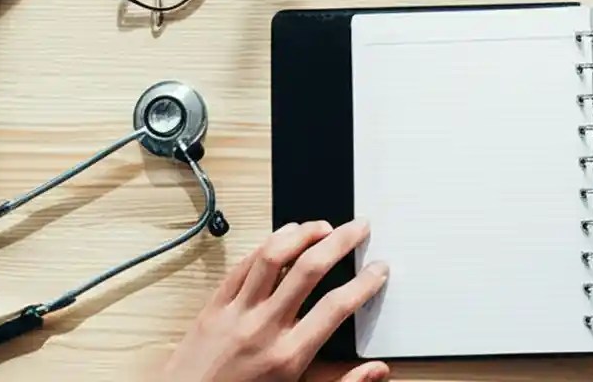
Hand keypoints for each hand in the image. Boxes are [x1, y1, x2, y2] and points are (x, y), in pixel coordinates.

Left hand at [162, 220, 389, 381]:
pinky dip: (265, 246)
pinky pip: (242, 266)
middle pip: (309, 269)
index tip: (378, 269)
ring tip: (322, 225)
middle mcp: (263, 328)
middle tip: (358, 227)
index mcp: (288, 356)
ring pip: (273, 257)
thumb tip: (378, 371)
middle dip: (341, 241)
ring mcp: (235, 313)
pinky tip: (282, 237)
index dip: (364, 283)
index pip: (336, 307)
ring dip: (302, 233)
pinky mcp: (213, 307)